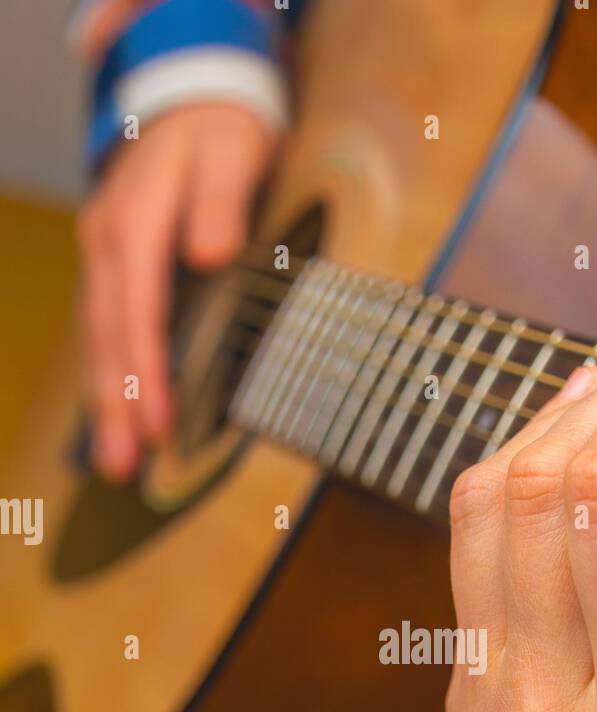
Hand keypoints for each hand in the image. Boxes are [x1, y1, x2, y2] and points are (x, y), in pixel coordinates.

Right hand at [78, 103, 279, 479]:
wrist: (193, 95)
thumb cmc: (221, 128)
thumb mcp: (233, 148)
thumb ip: (223, 200)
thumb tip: (213, 253)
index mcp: (135, 219)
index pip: (138, 309)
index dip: (148, 370)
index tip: (160, 421)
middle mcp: (108, 241)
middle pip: (107, 334)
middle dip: (115, 403)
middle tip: (123, 466)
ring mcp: (105, 255)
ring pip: (99, 337)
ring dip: (105, 401)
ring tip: (116, 462)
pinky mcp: (114, 267)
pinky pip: (106, 329)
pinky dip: (109, 375)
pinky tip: (117, 417)